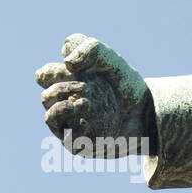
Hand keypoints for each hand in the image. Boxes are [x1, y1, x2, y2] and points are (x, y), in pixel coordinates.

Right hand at [35, 34, 150, 156]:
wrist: (148, 111)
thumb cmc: (124, 84)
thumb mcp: (109, 58)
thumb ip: (88, 47)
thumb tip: (67, 62)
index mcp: (64, 84)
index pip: (43, 77)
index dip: (55, 72)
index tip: (77, 70)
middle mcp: (64, 105)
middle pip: (45, 97)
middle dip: (63, 89)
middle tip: (88, 87)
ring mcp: (71, 126)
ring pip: (50, 119)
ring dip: (64, 108)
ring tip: (87, 102)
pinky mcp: (82, 145)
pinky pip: (69, 140)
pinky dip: (78, 128)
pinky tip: (90, 121)